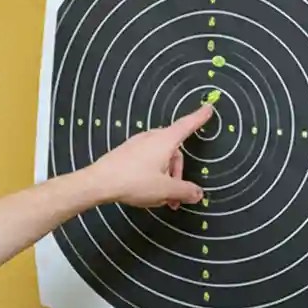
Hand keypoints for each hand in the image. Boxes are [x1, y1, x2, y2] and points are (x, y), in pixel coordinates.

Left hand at [82, 105, 213, 208]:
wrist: (99, 182)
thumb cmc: (135, 182)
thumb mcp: (165, 190)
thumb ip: (185, 191)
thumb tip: (198, 193)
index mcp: (165, 141)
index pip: (187, 125)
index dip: (199, 118)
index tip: (209, 108)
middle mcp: (151, 137)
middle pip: (174, 151)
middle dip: (178, 173)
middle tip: (176, 197)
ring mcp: (137, 143)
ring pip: (160, 158)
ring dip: (165, 177)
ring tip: (161, 199)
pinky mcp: (126, 152)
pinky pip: (147, 160)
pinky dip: (153, 174)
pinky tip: (146, 192)